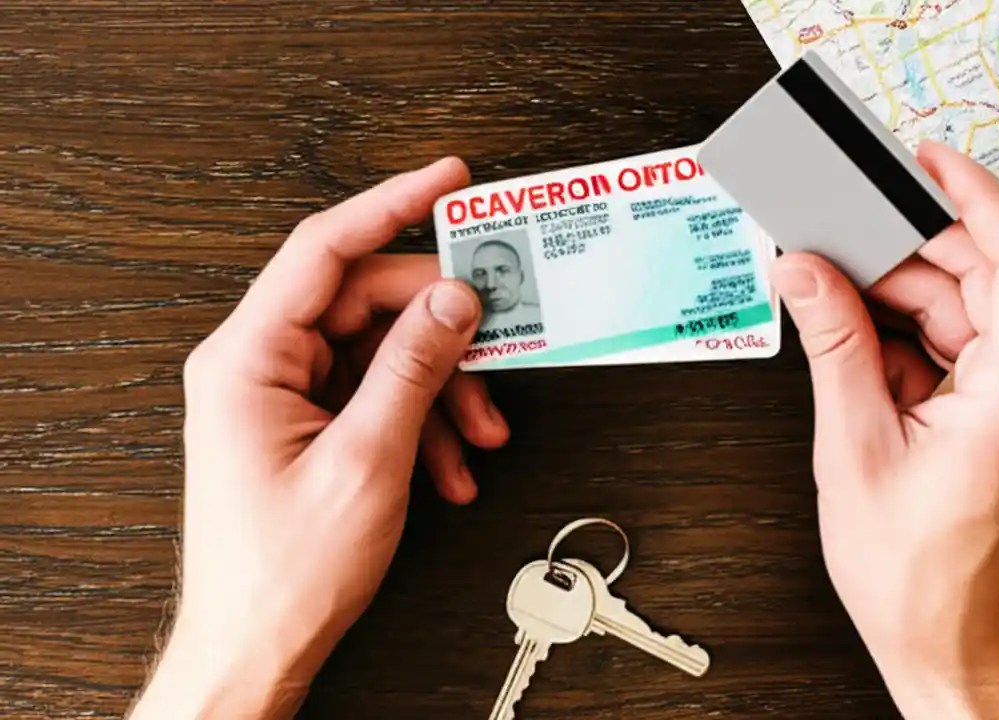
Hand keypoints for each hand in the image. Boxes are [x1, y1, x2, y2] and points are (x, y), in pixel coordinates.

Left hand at [131, 158, 508, 718]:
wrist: (256, 647)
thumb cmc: (282, 573)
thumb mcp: (367, 462)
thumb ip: (412, 369)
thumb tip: (452, 301)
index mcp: (248, 358)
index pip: (325, 249)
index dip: (392, 203)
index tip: (447, 180)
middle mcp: (260, 365)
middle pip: (368, 304)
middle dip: (442, 333)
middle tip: (498, 338)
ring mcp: (284, 395)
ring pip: (382, 353)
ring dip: (440, 389)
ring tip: (477, 434)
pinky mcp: (307, 423)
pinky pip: (377, 394)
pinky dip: (422, 423)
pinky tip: (449, 464)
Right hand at [772, 142, 998, 717]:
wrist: (964, 657)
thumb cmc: (919, 584)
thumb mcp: (854, 453)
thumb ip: (833, 347)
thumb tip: (805, 273)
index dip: (973, 196)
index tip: (923, 161)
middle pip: (991, 280)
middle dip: (909, 255)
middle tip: (833, 243)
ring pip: (981, 314)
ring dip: (909, 301)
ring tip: (835, 302)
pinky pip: (980, 352)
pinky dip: (923, 341)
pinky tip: (866, 347)